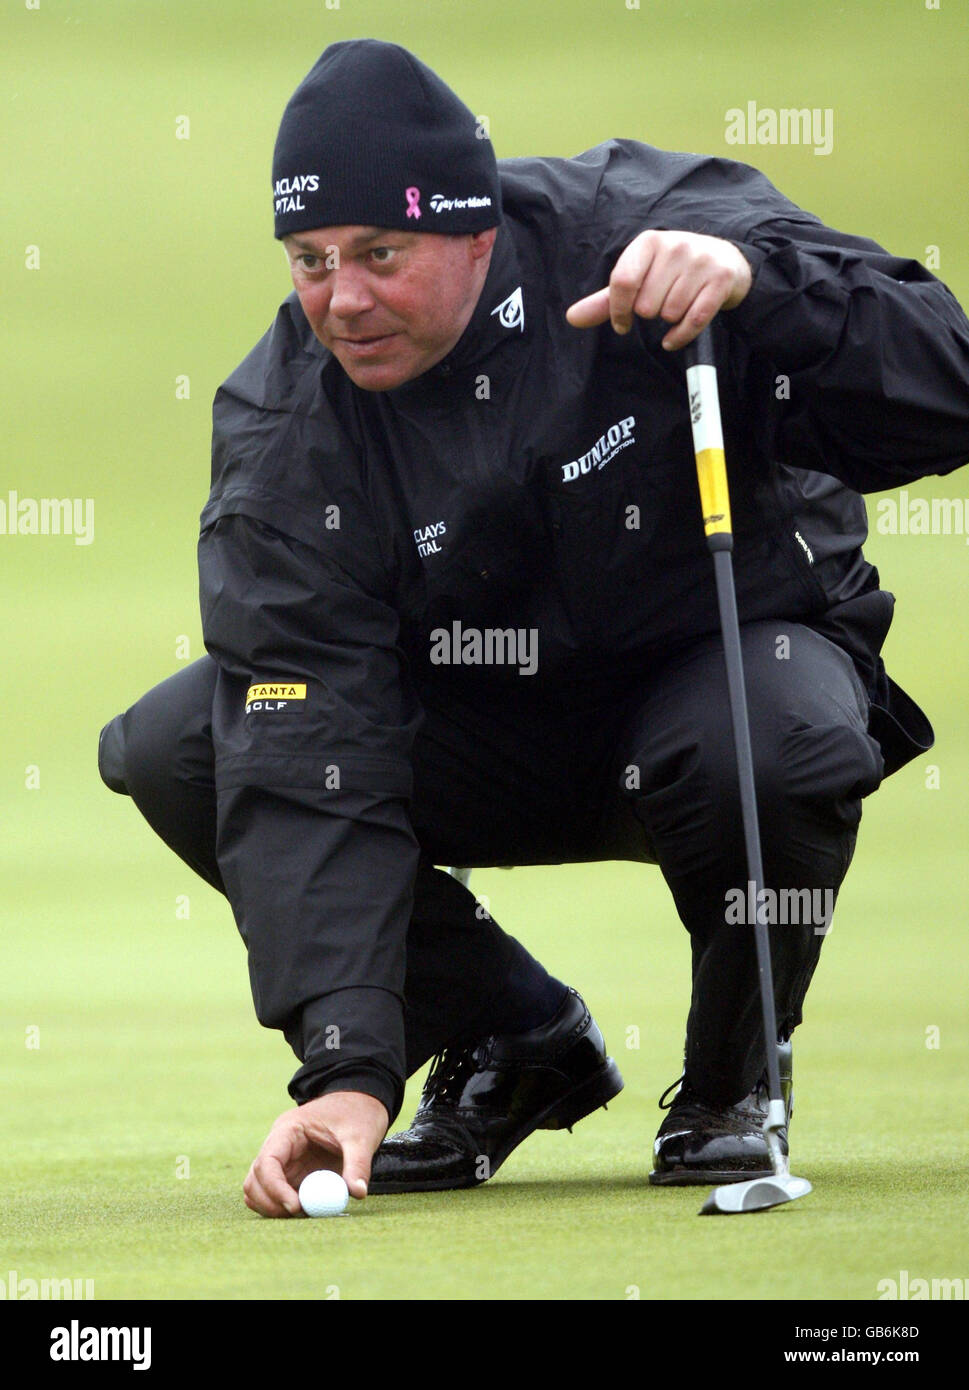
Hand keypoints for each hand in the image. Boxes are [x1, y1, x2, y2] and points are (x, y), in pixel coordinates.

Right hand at [243, 1090, 389, 1217]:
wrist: (358, 1104)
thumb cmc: (356, 1114)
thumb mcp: (361, 1136)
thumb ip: (358, 1164)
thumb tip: (357, 1193)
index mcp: (289, 1129)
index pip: (267, 1162)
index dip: (275, 1188)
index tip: (297, 1207)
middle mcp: (278, 1146)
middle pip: (255, 1180)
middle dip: (272, 1203)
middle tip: (301, 1215)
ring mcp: (282, 1161)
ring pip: (258, 1190)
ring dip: (275, 1207)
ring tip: (307, 1211)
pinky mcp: (291, 1174)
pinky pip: (275, 1195)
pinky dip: (284, 1207)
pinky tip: (308, 1209)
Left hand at [566, 230, 751, 350]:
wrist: (725, 260)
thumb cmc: (672, 272)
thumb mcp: (639, 278)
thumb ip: (606, 300)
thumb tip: (572, 318)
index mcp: (649, 242)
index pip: (623, 282)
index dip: (618, 311)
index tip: (622, 323)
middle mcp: (675, 246)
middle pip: (646, 305)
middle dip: (650, 313)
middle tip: (661, 302)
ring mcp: (700, 262)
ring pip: (670, 314)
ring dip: (669, 321)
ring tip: (676, 306)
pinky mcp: (720, 280)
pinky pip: (693, 322)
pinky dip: (680, 336)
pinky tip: (674, 336)